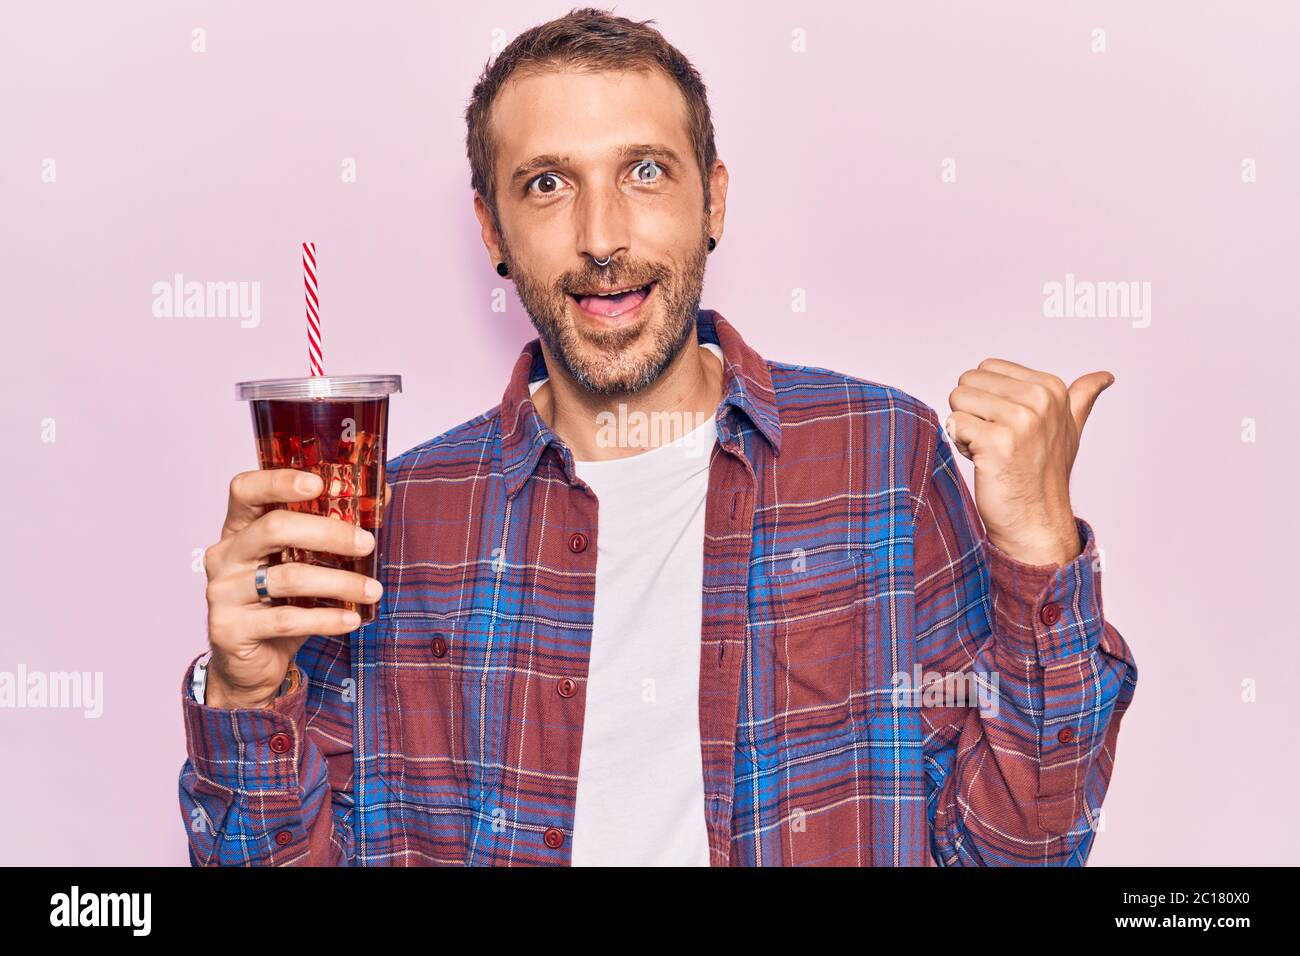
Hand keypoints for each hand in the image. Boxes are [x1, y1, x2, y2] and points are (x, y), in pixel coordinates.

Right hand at [201, 469, 385, 708]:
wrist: (251, 662)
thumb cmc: (281, 603)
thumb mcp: (303, 562)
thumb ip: (332, 530)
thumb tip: (383, 494)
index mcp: (240, 528)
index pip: (246, 489)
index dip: (279, 481)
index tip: (318, 483)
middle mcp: (226, 554)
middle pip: (274, 527)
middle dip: (329, 533)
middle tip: (367, 543)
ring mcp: (222, 592)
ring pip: (288, 577)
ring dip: (340, 582)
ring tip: (373, 590)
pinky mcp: (229, 629)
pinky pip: (285, 619)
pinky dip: (326, 619)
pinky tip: (352, 619)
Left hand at [945, 358, 1113, 566]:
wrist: (1036, 521)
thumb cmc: (1045, 475)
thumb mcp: (1069, 429)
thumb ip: (1081, 398)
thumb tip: (1105, 376)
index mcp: (1052, 388)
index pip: (986, 368)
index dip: (986, 398)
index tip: (1007, 426)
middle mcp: (1040, 400)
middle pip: (968, 382)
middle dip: (971, 411)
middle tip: (995, 441)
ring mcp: (1021, 421)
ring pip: (958, 400)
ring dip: (964, 428)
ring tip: (989, 451)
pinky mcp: (997, 442)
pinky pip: (954, 424)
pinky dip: (959, 445)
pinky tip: (983, 462)